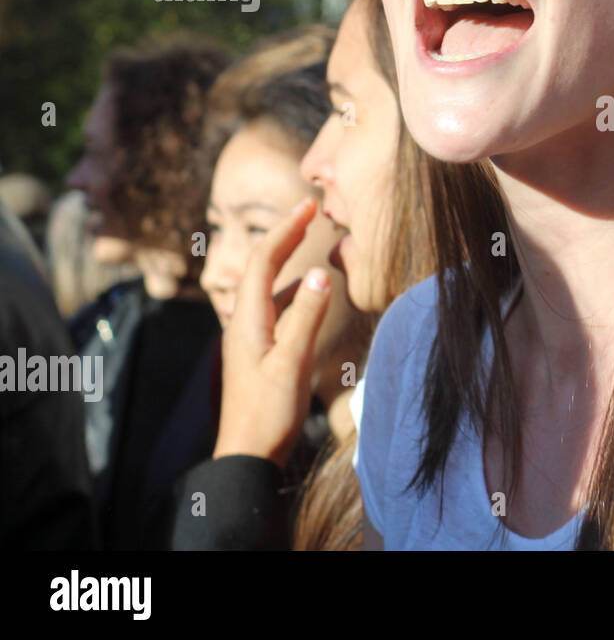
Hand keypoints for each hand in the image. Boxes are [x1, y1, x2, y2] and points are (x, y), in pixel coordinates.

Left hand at [212, 196, 331, 468]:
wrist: (248, 456)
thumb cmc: (268, 415)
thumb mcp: (292, 363)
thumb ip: (307, 317)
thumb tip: (321, 273)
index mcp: (247, 321)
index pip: (264, 261)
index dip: (286, 230)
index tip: (308, 205)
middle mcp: (244, 324)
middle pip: (262, 268)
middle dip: (284, 236)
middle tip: (308, 211)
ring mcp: (250, 339)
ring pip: (268, 287)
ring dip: (288, 260)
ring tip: (309, 242)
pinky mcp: (259, 353)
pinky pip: (275, 308)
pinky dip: (292, 289)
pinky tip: (308, 292)